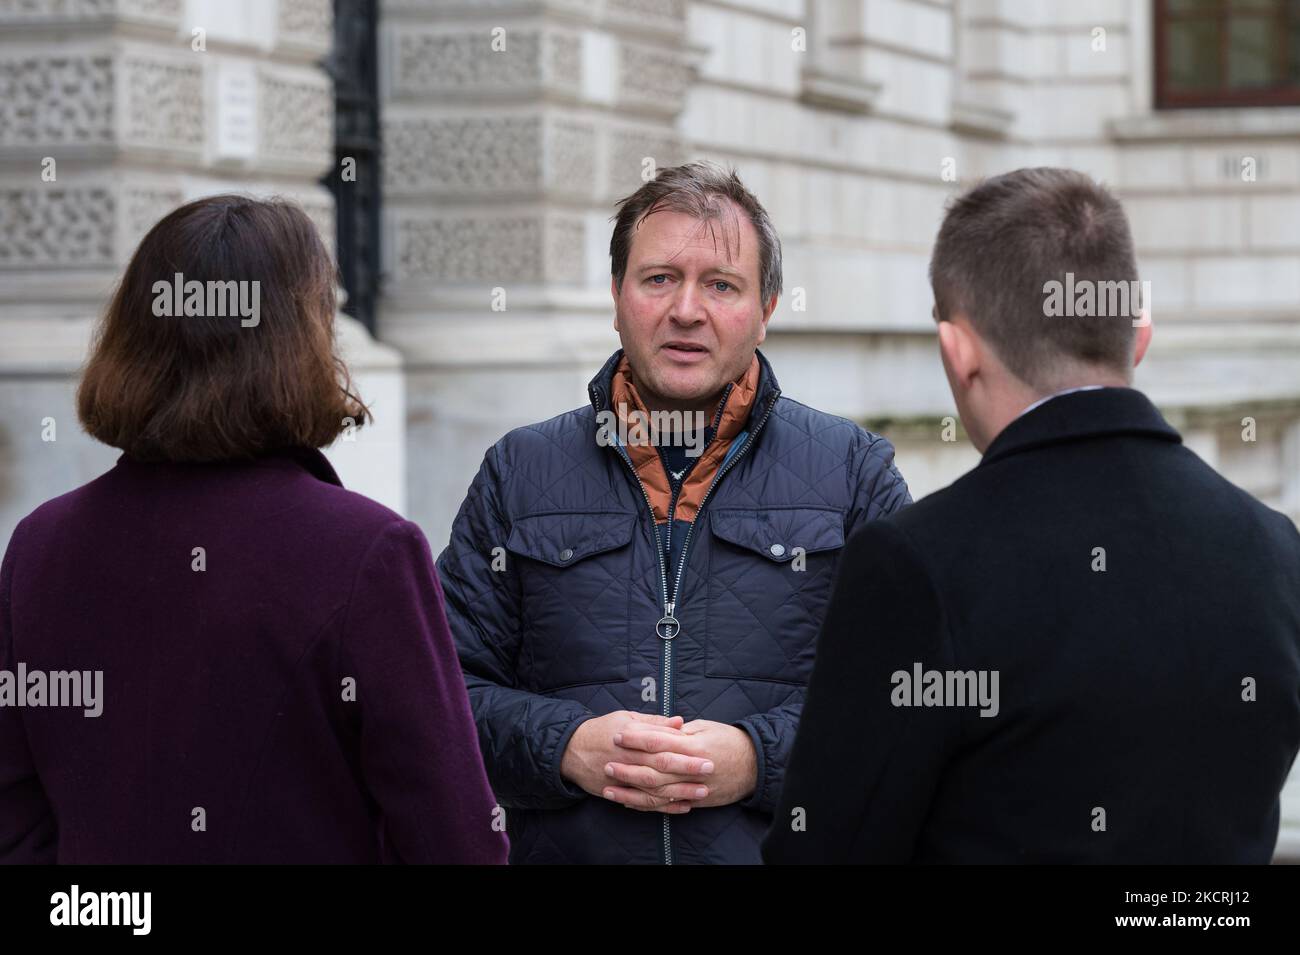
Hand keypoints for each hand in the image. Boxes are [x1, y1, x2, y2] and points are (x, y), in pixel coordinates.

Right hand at [561, 711, 712, 813]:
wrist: (572, 751)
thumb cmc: (602, 730)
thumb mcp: (626, 719)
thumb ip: (654, 723)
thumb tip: (679, 722)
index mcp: (632, 742)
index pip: (663, 747)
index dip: (685, 752)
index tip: (706, 754)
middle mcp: (629, 762)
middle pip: (661, 769)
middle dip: (687, 771)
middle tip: (710, 771)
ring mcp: (624, 781)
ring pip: (655, 790)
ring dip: (680, 792)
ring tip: (701, 792)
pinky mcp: (619, 794)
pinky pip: (644, 804)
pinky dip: (664, 807)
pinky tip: (682, 806)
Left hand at [605, 718, 756, 809]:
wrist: (755, 766)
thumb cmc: (729, 740)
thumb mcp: (705, 728)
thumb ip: (679, 731)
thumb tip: (657, 730)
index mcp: (693, 746)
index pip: (658, 741)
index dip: (636, 739)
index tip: (618, 735)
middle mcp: (692, 769)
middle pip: (654, 770)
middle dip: (628, 768)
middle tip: (607, 764)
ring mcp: (694, 787)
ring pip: (657, 792)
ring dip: (631, 791)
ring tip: (610, 789)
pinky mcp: (696, 800)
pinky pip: (668, 805)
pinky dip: (648, 805)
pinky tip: (630, 803)